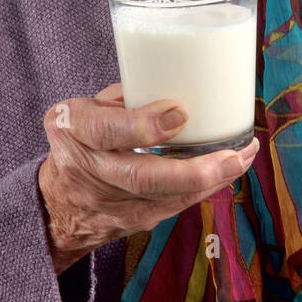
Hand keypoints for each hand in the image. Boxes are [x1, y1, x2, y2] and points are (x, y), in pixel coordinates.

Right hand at [37, 84, 259, 274]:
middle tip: (233, 154)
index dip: (143, 125)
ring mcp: (111, 203)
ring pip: (165, 198)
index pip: (106, 131)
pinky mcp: (132, 221)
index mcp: (75, 128)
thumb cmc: (80, 138)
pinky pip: (173, 207)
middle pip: (143, 177)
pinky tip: (230, 171)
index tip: (179, 113)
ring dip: (211, 180)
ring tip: (244, 157)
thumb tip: (180, 80)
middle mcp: (90, 170)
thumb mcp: (87, 107)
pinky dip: (204, 189)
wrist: (58, 202)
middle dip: (193, 170)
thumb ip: (127, 96)